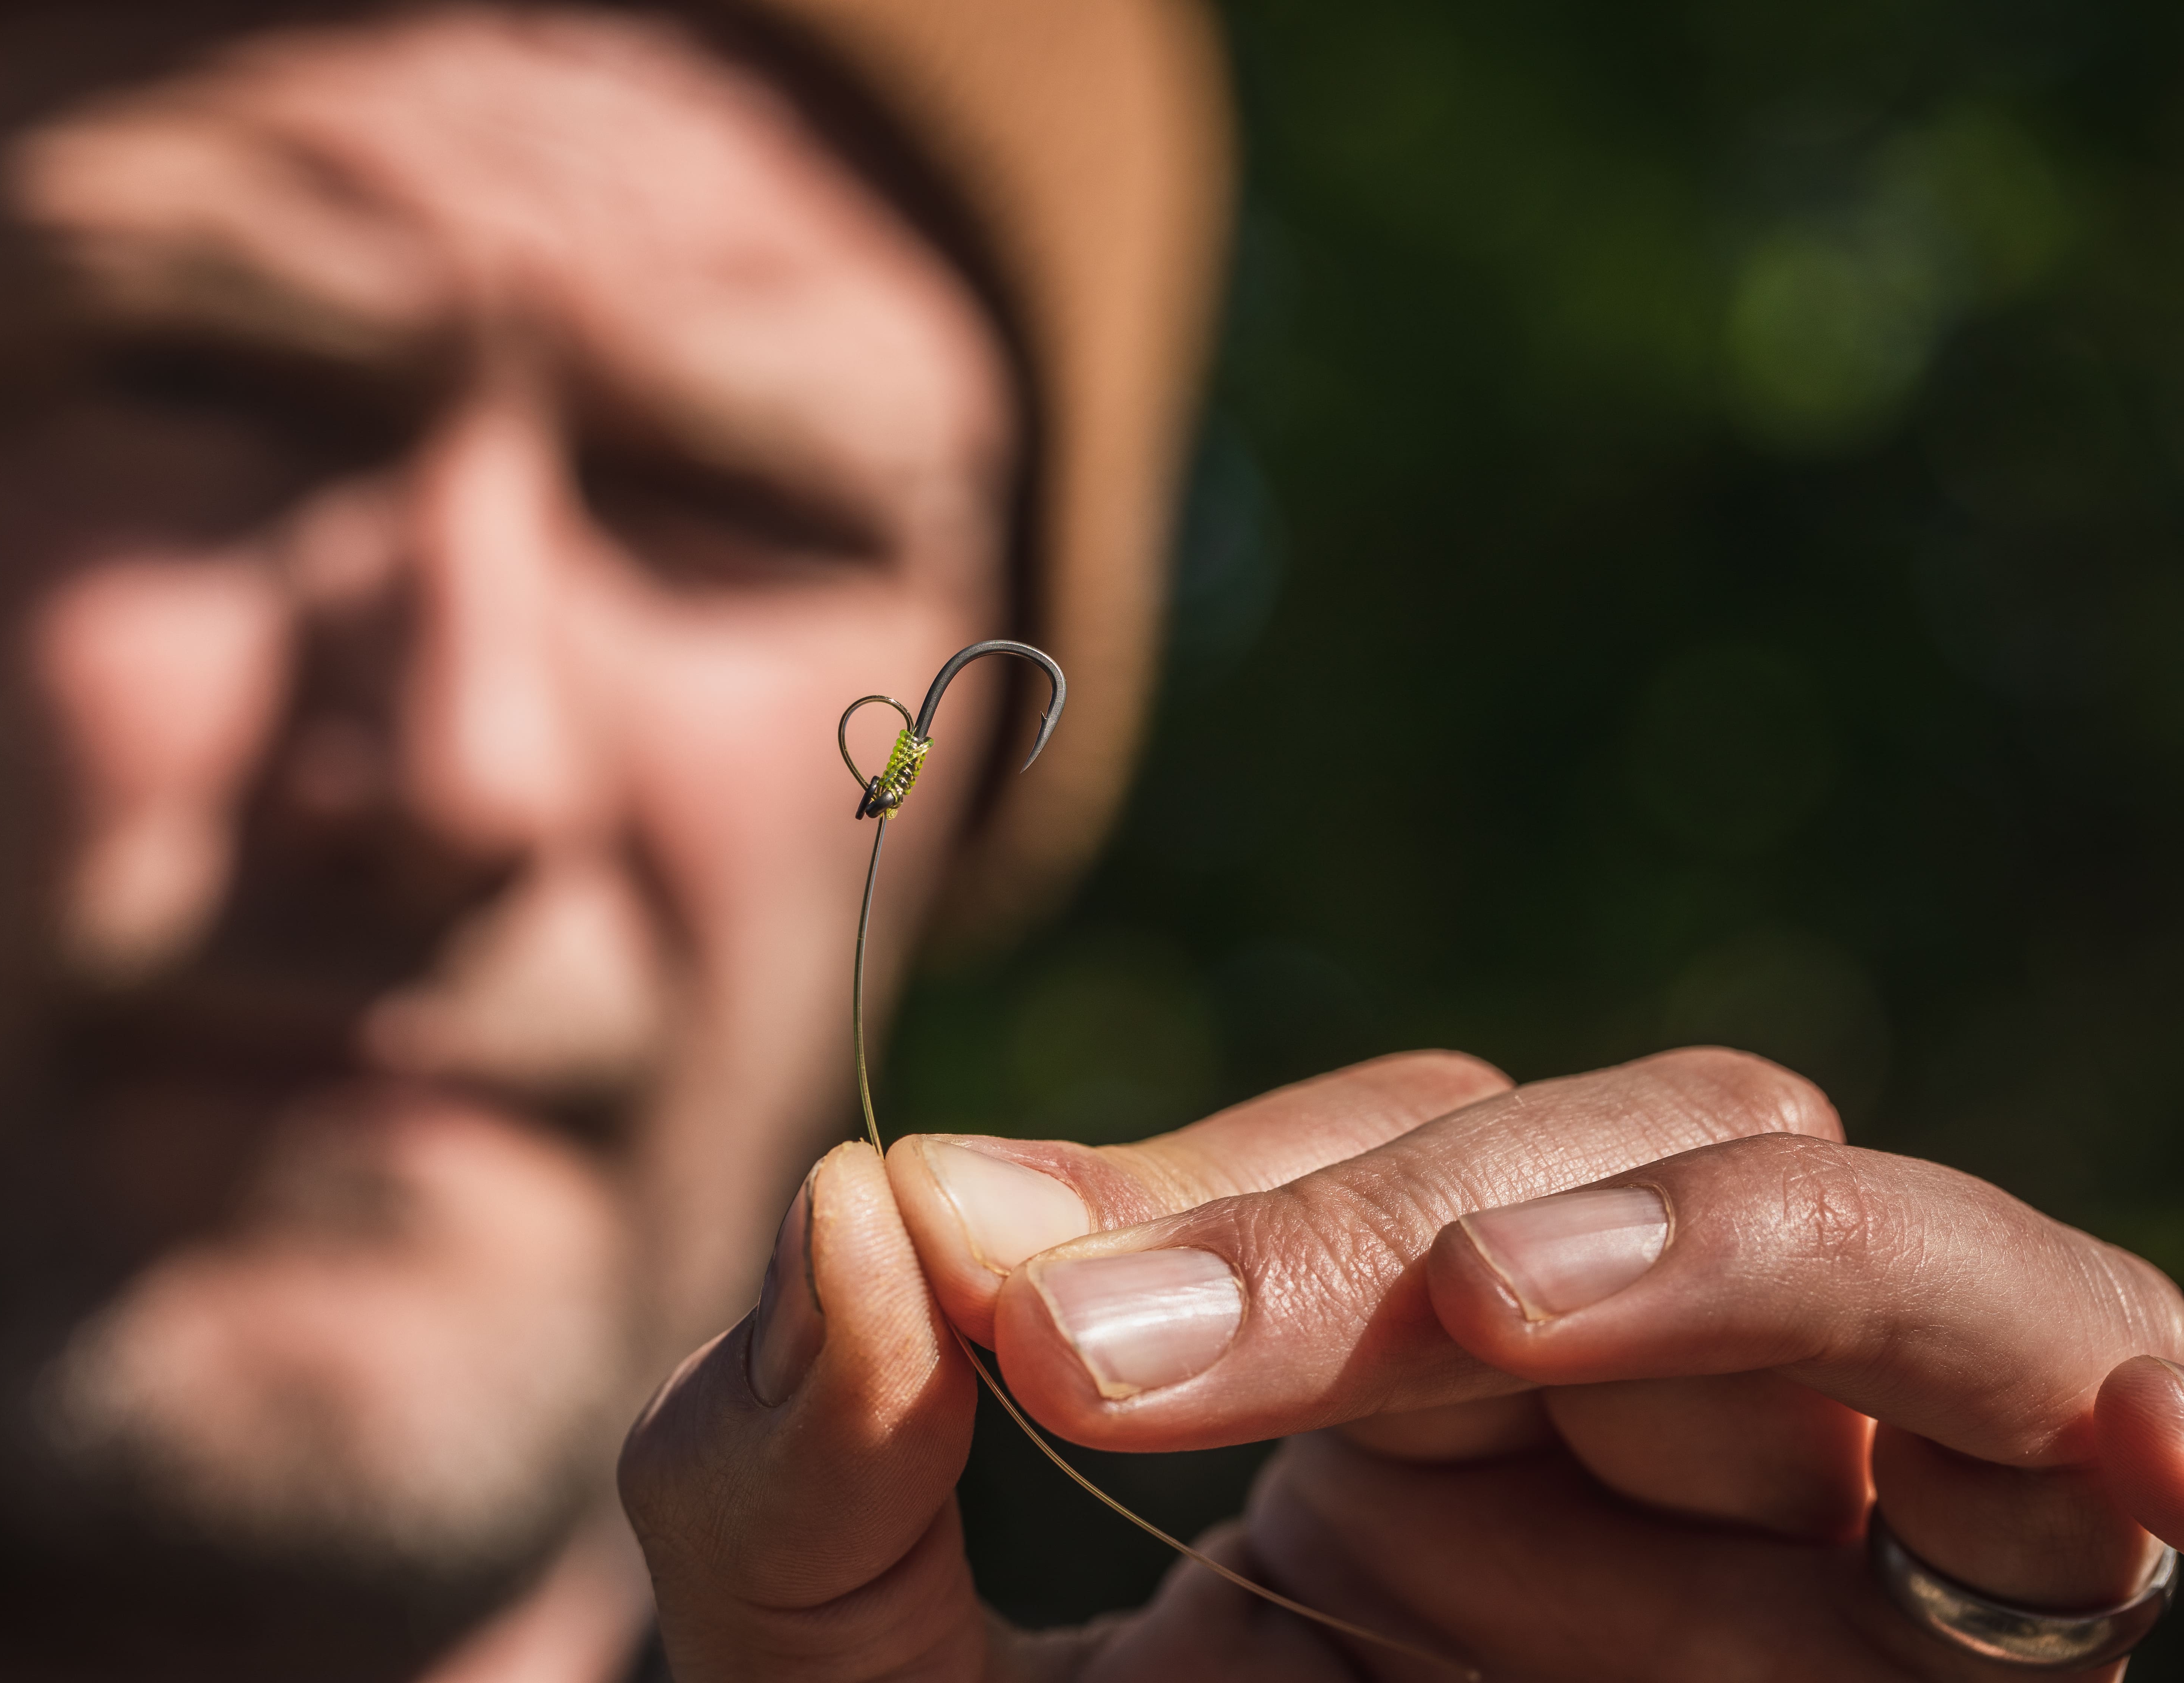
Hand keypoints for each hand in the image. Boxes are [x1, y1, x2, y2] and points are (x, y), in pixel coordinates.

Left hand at [618, 1047, 2176, 1678]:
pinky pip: (2112, 1440)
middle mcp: (1652, 1464)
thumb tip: (860, 1208)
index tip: (1000, 1301)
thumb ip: (797, 1479)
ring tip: (1489, 1316)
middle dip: (1392, 1229)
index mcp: (1417, 1436)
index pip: (1389, 1163)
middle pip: (1632, 1165)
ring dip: (1706, 1264)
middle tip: (1115, 1347)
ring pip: (1892, 1268)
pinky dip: (2059, 1368)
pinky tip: (2043, 1414)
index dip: (1204, 1194)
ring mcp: (1849, 1568)